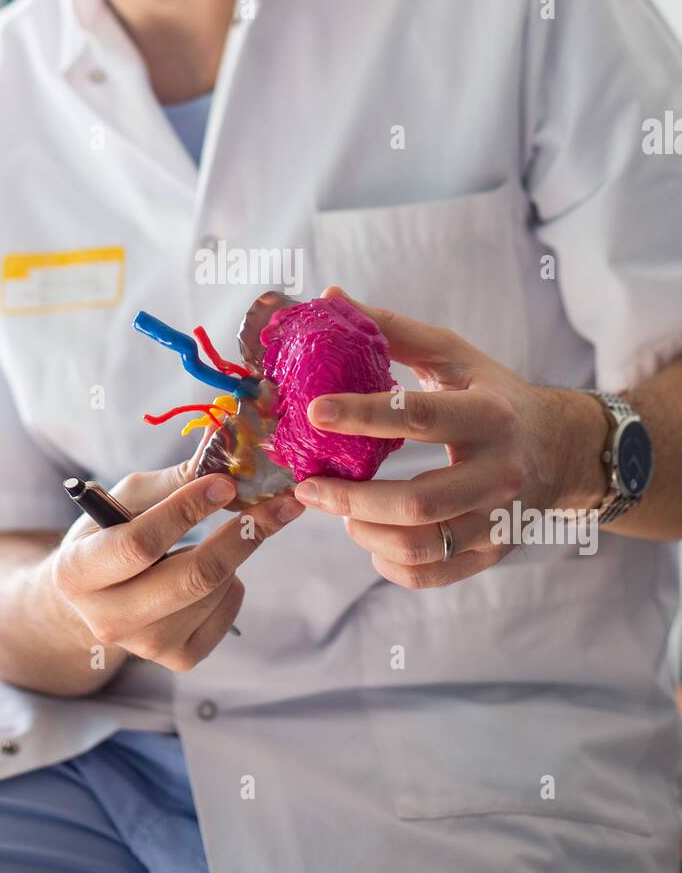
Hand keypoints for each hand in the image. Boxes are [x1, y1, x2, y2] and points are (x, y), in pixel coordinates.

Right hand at [51, 434, 304, 670]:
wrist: (96, 598)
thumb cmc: (110, 535)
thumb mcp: (124, 501)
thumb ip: (170, 483)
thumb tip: (223, 457)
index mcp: (78, 572)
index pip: (139, 544)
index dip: (186, 511)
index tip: (227, 483)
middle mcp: (106, 619)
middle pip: (192, 578)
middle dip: (240, 535)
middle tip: (277, 505)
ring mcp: (144, 646)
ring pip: (215, 592)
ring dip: (233, 555)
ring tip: (221, 539)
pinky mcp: (177, 659)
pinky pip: (227, 614)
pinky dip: (234, 583)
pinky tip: (214, 573)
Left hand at [291, 286, 607, 587]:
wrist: (563, 449)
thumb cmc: (494, 394)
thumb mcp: (454, 355)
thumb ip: (392, 330)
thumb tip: (330, 298)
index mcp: (489, 414)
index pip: (420, 415)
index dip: (363, 414)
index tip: (314, 411)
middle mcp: (500, 472)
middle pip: (418, 501)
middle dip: (351, 497)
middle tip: (308, 486)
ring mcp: (498, 519)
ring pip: (422, 545)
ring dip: (365, 532)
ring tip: (340, 510)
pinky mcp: (492, 552)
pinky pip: (431, 574)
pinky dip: (390, 563)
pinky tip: (371, 538)